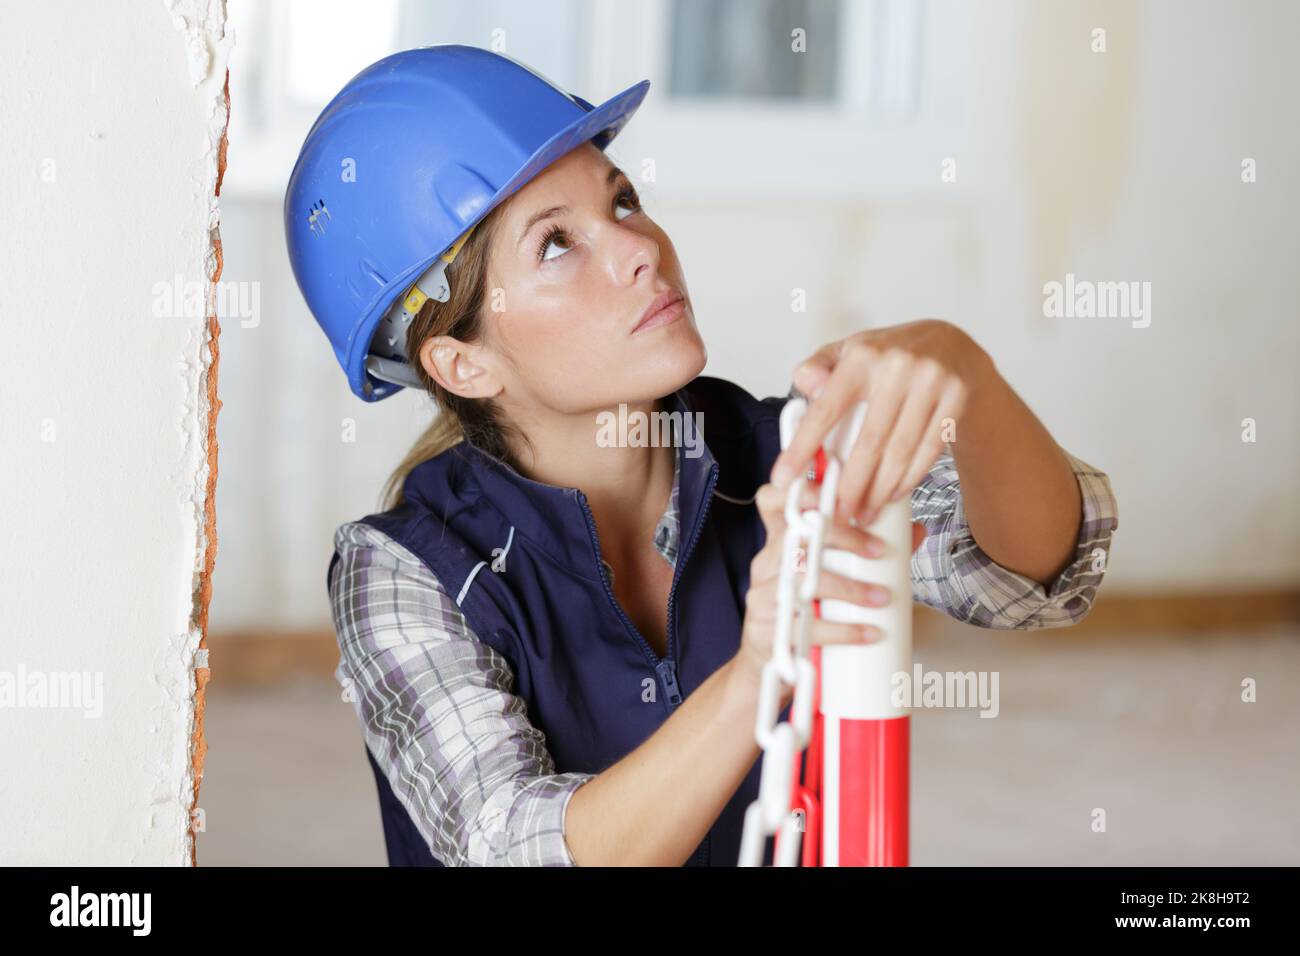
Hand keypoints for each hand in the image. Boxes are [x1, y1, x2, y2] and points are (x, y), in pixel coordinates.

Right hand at [732, 478, 927, 693]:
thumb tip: (916, 530)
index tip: (838, 492)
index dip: (802, 491)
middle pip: (797, 535)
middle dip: (842, 536)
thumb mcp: (828, 577)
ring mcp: (763, 597)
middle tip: (879, 551)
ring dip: (850, 589)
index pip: (775, 501)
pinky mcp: (766, 632)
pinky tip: (869, 632)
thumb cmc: (803, 614)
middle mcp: (766, 564)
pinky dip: (844, 630)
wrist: (768, 667)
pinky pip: (807, 626)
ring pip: (804, 581)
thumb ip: (868, 552)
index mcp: (780, 543)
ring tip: (882, 598)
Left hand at [770, 319, 994, 526]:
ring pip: (900, 452)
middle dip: (850, 486)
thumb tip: (807, 388)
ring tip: (864, 512)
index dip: (803, 448)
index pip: (825, 409)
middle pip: (868, 442)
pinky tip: (892, 494)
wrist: (952, 344)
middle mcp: (897, 367)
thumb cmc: (890, 354)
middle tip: (838, 512)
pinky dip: (908, 479)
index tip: (784, 478)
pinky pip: (928, 451)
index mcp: (862, 356)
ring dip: (879, 491)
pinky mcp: (956, 399)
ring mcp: (931, 382)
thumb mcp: (850, 350)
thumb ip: (818, 368)